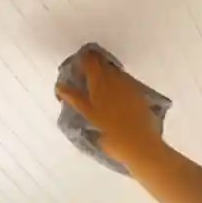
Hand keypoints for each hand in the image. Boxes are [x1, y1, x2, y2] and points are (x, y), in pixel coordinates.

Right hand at [56, 49, 164, 164]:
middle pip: (103, 63)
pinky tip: (113, 96)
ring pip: (114, 72)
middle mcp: (116, 78)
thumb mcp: (88, 115)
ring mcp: (129, 85)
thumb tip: (60, 86)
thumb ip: (74, 98)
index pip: (90, 61)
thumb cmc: (110, 132)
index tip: (76, 65)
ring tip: (97, 87)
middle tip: (84, 76)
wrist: (140, 144)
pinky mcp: (139, 94)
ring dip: (105, 74)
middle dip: (93, 65)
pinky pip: (124, 81)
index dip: (82, 59)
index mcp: (100, 82)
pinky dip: (116, 83)